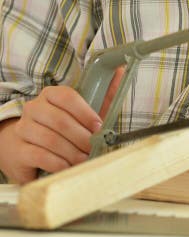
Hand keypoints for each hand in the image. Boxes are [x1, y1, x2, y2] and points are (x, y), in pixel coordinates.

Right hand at [0, 67, 124, 183]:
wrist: (27, 149)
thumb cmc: (63, 129)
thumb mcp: (85, 112)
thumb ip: (105, 94)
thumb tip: (122, 70)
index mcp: (51, 94)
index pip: (68, 97)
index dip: (86, 113)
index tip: (100, 127)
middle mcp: (34, 108)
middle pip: (60, 121)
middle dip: (82, 137)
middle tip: (94, 149)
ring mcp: (23, 128)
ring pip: (50, 139)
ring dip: (72, 152)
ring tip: (84, 160)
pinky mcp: (18, 150)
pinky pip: (39, 155)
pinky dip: (58, 163)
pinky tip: (67, 167)